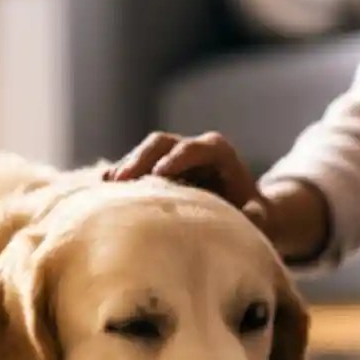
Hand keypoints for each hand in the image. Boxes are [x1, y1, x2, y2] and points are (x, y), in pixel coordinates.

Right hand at [104, 132, 266, 222]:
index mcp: (218, 150)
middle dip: (140, 159)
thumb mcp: (259, 215)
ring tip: (107, 188)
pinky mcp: (155, 168)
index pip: (195, 147)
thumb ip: (255, 214)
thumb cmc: (251, 213)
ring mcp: (170, 156)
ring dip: (125, 168)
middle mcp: (191, 147)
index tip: (159, 174)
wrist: (241, 210)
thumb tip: (252, 215)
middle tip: (123, 181)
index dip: (177, 158)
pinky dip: (119, 175)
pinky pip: (133, 166)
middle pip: (161, 144)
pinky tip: (101, 189)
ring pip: (142, 153)